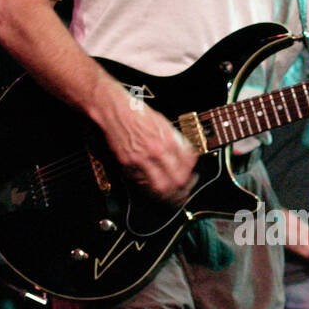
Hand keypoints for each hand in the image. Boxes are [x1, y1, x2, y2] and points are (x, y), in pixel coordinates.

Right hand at [99, 88, 197, 203]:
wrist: (115, 110)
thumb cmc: (139, 114)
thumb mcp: (164, 124)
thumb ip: (177, 142)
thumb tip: (187, 158)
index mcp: (168, 139)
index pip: (188, 165)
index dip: (192, 175)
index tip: (192, 178)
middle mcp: (156, 151)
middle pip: (177, 181)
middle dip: (183, 191)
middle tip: (184, 194)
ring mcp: (141, 159)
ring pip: (160, 187)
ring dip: (168, 195)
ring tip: (171, 197)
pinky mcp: (127, 164)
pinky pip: (142, 184)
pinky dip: (150, 189)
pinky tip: (154, 188)